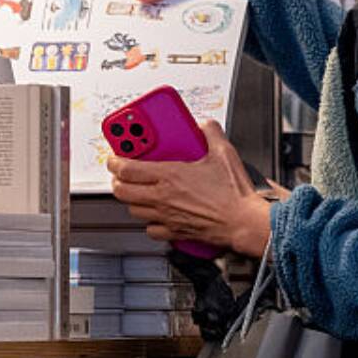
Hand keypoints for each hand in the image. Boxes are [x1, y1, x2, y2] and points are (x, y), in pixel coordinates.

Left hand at [107, 121, 272, 258]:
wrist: (243, 223)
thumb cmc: (234, 194)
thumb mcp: (223, 152)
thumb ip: (210, 132)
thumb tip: (204, 125)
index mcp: (169, 176)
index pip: (127, 169)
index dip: (114, 161)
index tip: (113, 157)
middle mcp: (163, 197)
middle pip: (122, 191)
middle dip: (117, 181)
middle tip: (121, 174)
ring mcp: (167, 216)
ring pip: (134, 210)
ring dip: (132, 200)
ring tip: (137, 191)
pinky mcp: (176, 232)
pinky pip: (151, 229)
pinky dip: (149, 221)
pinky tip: (156, 213)